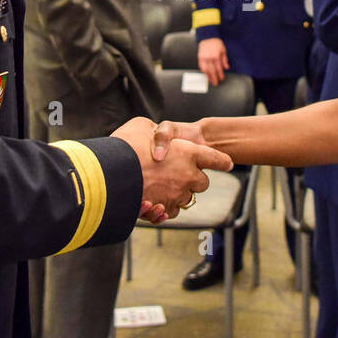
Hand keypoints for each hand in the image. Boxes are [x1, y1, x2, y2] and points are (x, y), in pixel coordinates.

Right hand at [111, 116, 232, 220]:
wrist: (109, 175)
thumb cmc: (124, 148)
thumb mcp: (140, 126)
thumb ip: (154, 130)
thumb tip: (153, 133)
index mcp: (188, 153)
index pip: (216, 158)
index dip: (222, 161)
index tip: (228, 163)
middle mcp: (188, 176)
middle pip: (203, 182)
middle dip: (194, 179)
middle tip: (177, 174)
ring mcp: (177, 195)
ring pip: (187, 198)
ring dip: (178, 193)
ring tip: (159, 187)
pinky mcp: (164, 210)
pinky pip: (172, 211)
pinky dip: (165, 208)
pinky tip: (152, 201)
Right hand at [197, 38, 228, 86]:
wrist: (208, 37)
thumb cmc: (216, 43)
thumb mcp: (223, 50)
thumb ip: (225, 60)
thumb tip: (227, 68)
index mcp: (216, 56)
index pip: (219, 68)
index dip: (220, 74)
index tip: (221, 79)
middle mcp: (210, 58)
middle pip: (212, 70)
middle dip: (214, 78)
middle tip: (216, 83)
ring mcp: (204, 58)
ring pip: (206, 70)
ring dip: (209, 76)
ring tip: (211, 81)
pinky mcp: (200, 57)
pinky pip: (201, 66)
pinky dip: (204, 71)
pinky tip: (206, 74)